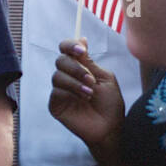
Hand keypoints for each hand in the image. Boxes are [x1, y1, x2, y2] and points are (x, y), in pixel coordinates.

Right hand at [48, 38, 125, 158]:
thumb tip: (81, 38)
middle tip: (91, 78)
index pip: (66, 49)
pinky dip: (71, 91)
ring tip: (90, 92)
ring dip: (75, 81)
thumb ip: (89, 61)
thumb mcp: (104, 77)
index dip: (69, 45)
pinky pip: (56, 91)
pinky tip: (84, 98)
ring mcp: (61, 91)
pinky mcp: (55, 104)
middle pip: (60, 60)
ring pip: (57, 75)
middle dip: (76, 67)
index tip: (81, 50)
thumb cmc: (110, 103)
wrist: (110, 127)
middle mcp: (68, 77)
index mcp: (79, 67)